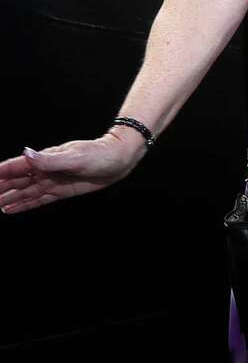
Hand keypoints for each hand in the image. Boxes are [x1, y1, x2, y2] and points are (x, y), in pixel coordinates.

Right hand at [0, 130, 144, 214]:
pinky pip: (38, 199)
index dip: (0, 174)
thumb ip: (49, 159)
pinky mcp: (61, 190)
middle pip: (16, 181)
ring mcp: (52, 180)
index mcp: (45, 159)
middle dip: (1, 188)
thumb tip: (26, 154)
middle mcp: (45, 170)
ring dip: (9, 198)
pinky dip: (24, 204)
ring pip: (25, 192)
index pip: (15, 167)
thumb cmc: (100, 153)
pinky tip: (12, 208)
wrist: (120, 159)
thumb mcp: (75, 157)